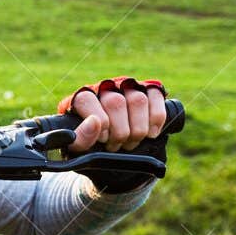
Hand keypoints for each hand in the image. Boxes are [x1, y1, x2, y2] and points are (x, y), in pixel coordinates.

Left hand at [58, 76, 168, 192]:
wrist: (112, 147)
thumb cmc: (92, 145)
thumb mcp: (79, 148)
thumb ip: (80, 138)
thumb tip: (94, 123)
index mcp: (82, 98)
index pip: (87, 100)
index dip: (98, 122)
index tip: (103, 139)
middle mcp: (105, 88)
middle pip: (116, 103)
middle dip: (119, 132)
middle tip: (115, 146)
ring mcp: (128, 87)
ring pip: (138, 100)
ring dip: (138, 128)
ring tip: (130, 142)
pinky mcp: (148, 90)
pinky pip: (156, 97)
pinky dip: (156, 118)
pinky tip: (150, 133)